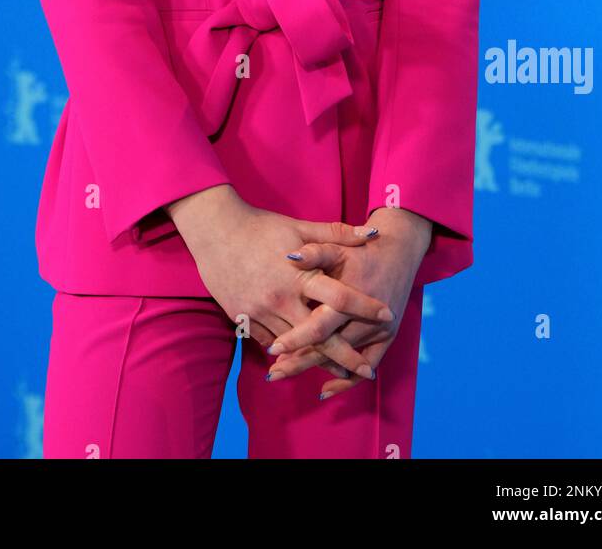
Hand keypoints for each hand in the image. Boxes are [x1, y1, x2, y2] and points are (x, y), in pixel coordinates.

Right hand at [168, 186, 392, 375]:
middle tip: (368, 372)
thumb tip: (371, 233)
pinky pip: (269, 343)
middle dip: (346, 356)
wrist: (215, 231)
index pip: (340, 295)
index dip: (365, 307)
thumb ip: (336, 234)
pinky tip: (301, 361)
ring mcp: (260, 311)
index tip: (386, 316)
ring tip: (340, 373)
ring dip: (318, 360)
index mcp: (299, 274)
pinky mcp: (243, 318)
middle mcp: (281, 298)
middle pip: (320, 334)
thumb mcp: (299, 227)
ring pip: (295, 345)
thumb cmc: (261, 227)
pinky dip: (287, 353)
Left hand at [264, 207, 432, 396]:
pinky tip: (324, 390)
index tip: (272, 349)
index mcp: (351, 296)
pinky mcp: (387, 337)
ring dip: (315, 368)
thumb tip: (290, 257)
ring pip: (343, 358)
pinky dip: (346, 380)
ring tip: (286, 374)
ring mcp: (379, 331)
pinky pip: (367, 366)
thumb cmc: (361, 249)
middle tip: (272, 374)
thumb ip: (315, 252)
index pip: (320, 325)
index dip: (296, 338)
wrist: (398, 251)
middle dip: (298, 362)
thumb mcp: (338, 246)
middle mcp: (366, 319)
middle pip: (328, 348)